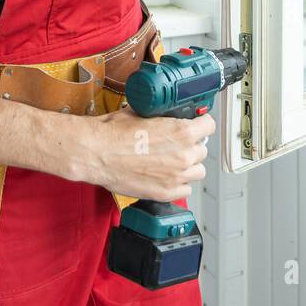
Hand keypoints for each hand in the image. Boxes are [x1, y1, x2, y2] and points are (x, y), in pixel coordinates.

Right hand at [73, 108, 216, 202]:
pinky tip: (167, 177)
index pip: (209, 126)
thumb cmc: (113, 134)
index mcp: (181, 132)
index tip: (197, 126)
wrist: (96, 154)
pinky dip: (179, 183)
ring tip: (173, 162)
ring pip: (198, 171)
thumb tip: (163, 113)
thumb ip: (160, 116)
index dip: (201, 124)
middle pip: (202, 150)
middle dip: (191, 146)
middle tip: (177, 145)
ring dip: (189, 166)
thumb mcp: (141, 112)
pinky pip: (185, 189)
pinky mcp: (165, 192)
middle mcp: (183, 155)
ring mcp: (176, 176)